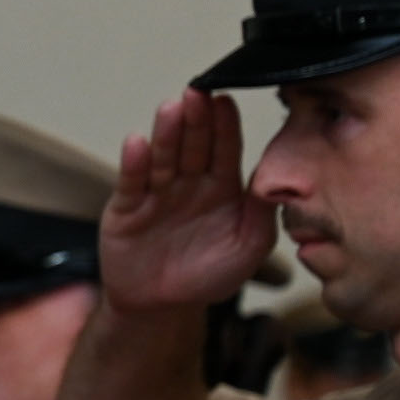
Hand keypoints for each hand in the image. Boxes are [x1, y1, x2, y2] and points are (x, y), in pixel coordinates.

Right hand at [103, 90, 278, 310]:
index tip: (227, 101)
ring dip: (167, 132)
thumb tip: (273, 179)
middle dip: (196, 118)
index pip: (226, 148)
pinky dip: (134, 163)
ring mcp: (157, 193)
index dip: (226, 125)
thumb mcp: (250, 248)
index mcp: (222, 187)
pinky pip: (132, 182)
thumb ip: (262, 213)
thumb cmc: (208, 276)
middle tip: (198, 92)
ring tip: (172, 108)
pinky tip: (137, 143)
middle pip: (194, 144)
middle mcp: (190, 183)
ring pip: (164, 157)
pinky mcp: (127, 209)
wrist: (162, 307)